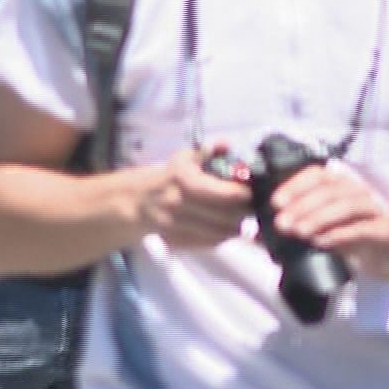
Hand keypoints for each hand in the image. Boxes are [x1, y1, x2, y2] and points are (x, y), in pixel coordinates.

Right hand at [136, 146, 251, 249]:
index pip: (224, 194)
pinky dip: (222, 236)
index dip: (243, 194)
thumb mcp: (184, 158)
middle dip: (243, 211)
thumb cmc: (168, 178)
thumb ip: (207, 151)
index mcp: (182, 181)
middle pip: (227, 216)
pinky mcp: (177, 242)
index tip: (250, 191)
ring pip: (221, 233)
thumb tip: (226, 144)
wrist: (138, 202)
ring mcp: (176, 226)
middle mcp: (178, 205)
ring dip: (235, 226)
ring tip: (238, 216)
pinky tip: (223, 226)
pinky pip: (210, 243)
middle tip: (250, 205)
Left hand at [270, 161, 388, 281]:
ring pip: (344, 205)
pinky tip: (322, 242)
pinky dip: (340, 234)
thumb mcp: (320, 231)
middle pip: (327, 190)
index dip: (295, 185)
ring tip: (299, 233)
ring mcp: (371, 209)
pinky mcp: (383, 230)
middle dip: (301, 206)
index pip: (316, 175)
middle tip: (282, 224)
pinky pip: (361, 228)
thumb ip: (291, 229)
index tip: (275, 203)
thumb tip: (255, 235)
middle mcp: (355, 190)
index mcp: (338, 184)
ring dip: (319, 218)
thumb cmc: (351, 236)